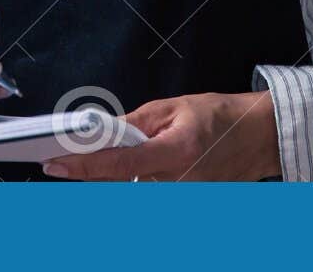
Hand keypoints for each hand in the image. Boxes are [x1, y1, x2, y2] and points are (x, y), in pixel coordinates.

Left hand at [42, 92, 281, 180]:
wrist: (257, 138)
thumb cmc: (219, 116)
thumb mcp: (173, 108)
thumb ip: (134, 122)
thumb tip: (100, 132)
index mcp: (176, 154)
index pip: (119, 165)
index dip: (83, 166)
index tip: (55, 164)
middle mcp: (178, 184)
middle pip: (119, 186)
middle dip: (88, 175)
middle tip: (62, 162)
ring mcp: (182, 198)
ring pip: (129, 194)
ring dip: (105, 181)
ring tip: (82, 165)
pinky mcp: (184, 203)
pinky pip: (145, 196)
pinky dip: (125, 186)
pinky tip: (110, 175)